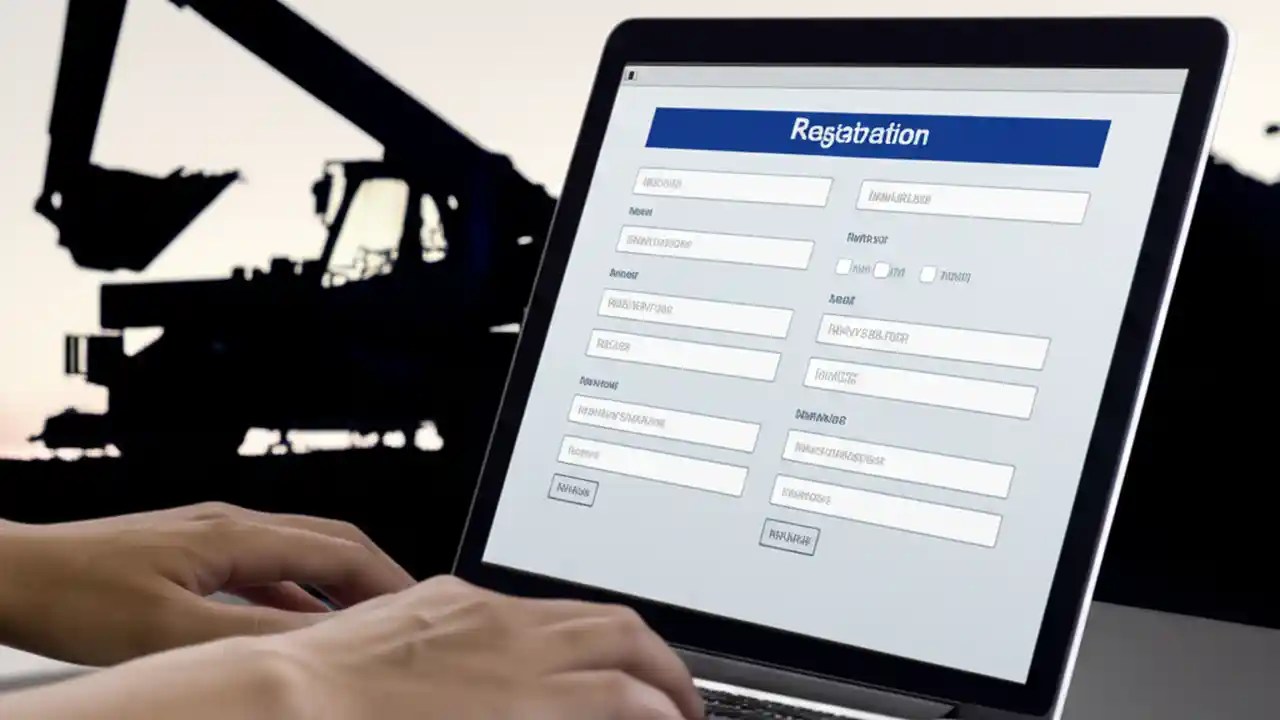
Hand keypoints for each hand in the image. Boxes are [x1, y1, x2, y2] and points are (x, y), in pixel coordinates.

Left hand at [0, 502, 413, 665]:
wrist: (11, 572)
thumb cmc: (76, 595)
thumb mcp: (169, 630)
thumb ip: (251, 637)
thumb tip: (320, 647)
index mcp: (237, 535)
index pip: (336, 553)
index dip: (385, 580)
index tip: (420, 606)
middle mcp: (231, 523)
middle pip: (326, 542)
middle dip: (372, 575)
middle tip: (404, 612)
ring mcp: (209, 533)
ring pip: (296, 554)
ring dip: (334, 586)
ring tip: (361, 622)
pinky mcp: (188, 550)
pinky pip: (262, 567)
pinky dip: (294, 594)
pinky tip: (293, 623)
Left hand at [268, 575, 705, 719]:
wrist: (281, 704)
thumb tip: (580, 716)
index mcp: (526, 697)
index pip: (629, 697)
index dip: (665, 712)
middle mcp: (514, 644)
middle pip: (623, 636)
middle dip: (667, 666)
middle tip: (680, 697)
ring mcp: (481, 610)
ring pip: (579, 607)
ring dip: (622, 637)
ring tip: (634, 665)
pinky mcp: (444, 592)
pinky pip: (524, 601)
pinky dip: (558, 625)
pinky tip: (550, 647)